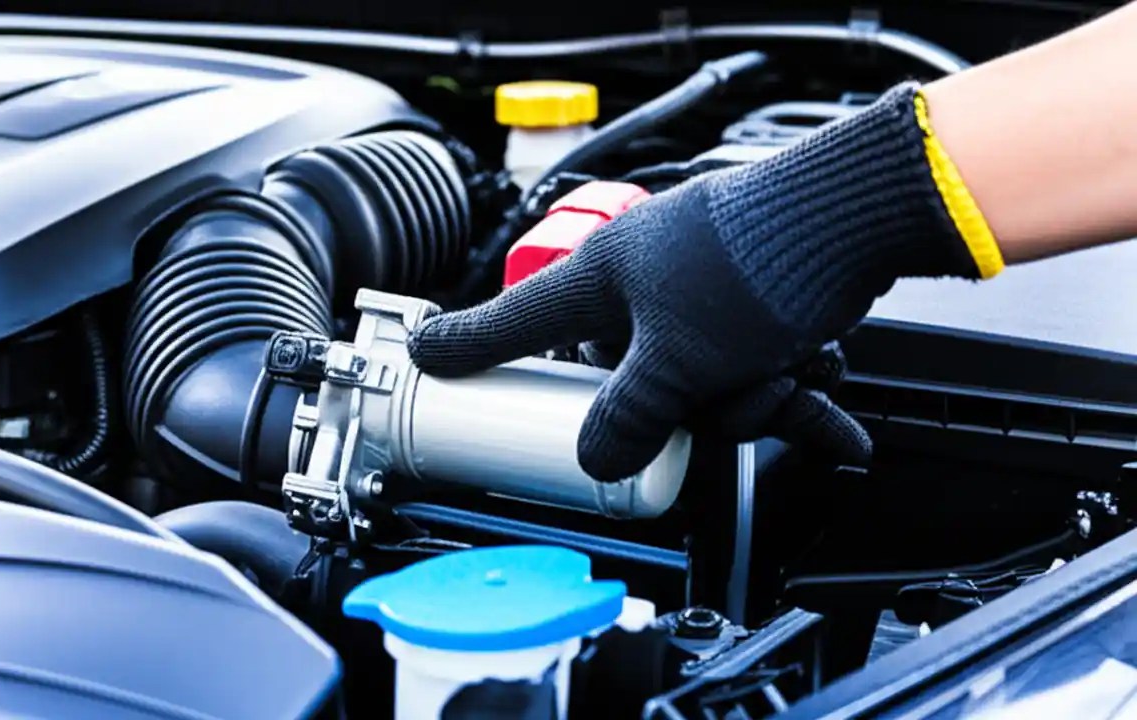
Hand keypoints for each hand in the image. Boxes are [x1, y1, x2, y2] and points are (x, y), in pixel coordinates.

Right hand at [411, 83, 981, 480]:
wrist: (858, 216)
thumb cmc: (754, 265)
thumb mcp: (676, 364)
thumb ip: (628, 420)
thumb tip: (599, 457)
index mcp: (603, 279)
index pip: (517, 321)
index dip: (468, 344)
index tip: (423, 350)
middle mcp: (647, 281)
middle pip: (637, 377)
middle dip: (700, 406)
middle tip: (733, 391)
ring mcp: (703, 291)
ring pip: (705, 383)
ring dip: (757, 395)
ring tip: (791, 368)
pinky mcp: (757, 302)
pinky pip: (756, 369)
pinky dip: (794, 389)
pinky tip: (832, 414)